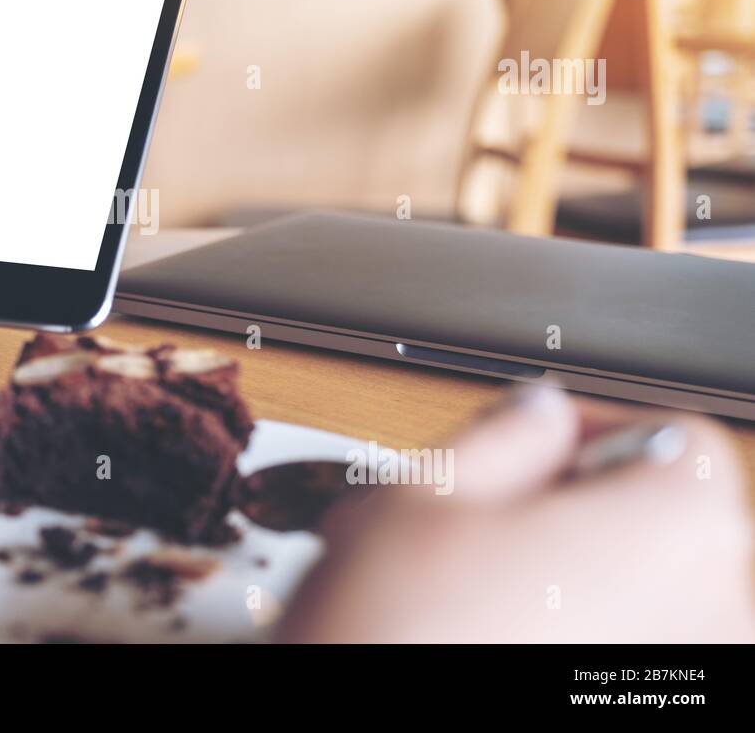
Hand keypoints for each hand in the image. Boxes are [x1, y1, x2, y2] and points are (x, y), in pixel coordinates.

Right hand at [277, 385, 754, 641]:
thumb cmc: (402, 635)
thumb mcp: (426, 490)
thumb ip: (505, 429)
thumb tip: (538, 413)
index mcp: (677, 530)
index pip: (673, 441)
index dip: (586, 432)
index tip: (523, 446)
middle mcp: (712, 611)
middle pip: (651, 519)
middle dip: (559, 507)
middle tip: (468, 520)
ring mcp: (686, 672)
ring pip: (626, 590)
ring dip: (552, 575)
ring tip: (457, 588)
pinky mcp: (646, 713)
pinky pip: (615, 645)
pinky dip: (562, 633)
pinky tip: (479, 635)